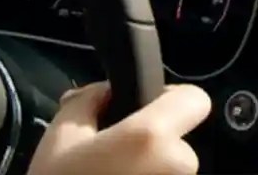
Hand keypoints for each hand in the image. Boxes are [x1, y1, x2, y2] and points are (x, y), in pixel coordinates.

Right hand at [28, 82, 210, 174]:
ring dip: (151, 173)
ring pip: (173, 173)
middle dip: (154, 146)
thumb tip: (106, 90)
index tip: (144, 109)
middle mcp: (178, 168)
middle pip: (181, 143)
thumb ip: (89, 99)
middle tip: (114, 156)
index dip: (172, 99)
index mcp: (151, 137)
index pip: (196, 99)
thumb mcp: (61, 135)